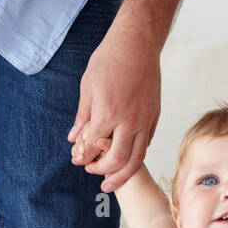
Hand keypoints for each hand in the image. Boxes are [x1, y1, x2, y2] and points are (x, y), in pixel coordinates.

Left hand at [67, 22, 161, 192]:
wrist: (137, 44)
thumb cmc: (109, 60)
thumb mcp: (87, 88)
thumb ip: (82, 117)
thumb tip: (73, 139)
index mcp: (108, 114)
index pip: (93, 147)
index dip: (83, 157)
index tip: (78, 159)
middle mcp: (129, 122)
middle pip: (117, 160)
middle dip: (102, 172)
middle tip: (92, 173)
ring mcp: (145, 120)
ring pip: (136, 158)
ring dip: (122, 174)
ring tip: (111, 183)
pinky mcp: (154, 116)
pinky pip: (146, 144)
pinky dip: (135, 156)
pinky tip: (126, 160)